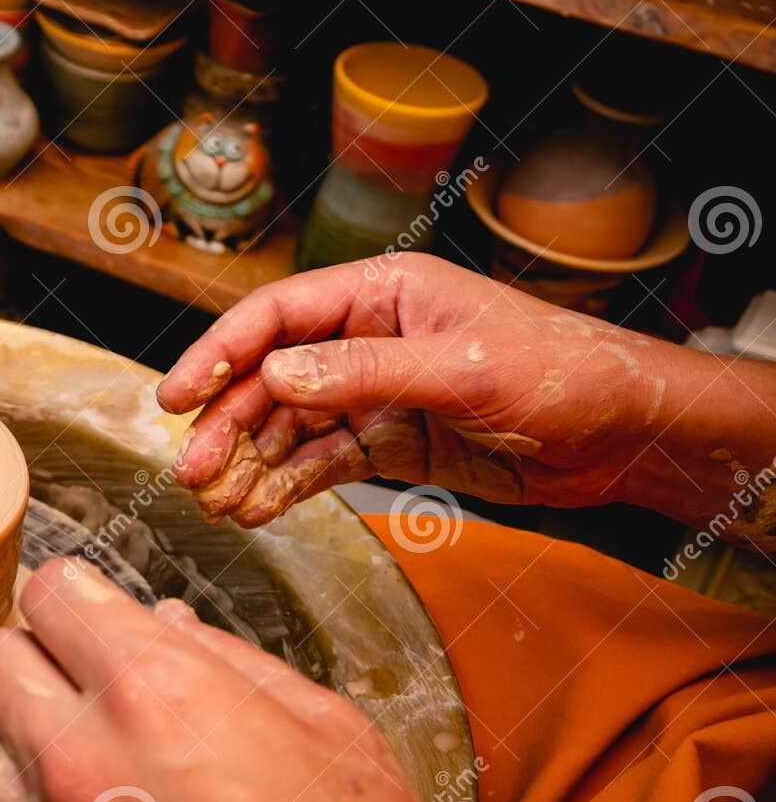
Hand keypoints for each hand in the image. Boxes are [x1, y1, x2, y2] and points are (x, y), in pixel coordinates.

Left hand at [0, 558, 459, 801]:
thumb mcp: (327, 735)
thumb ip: (233, 663)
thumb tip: (166, 625)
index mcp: (156, 693)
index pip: (52, 591)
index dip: (78, 599)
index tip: (94, 618)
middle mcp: (80, 760)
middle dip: (35, 657)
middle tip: (81, 683)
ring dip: (11, 740)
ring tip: (69, 759)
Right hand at [156, 253, 711, 527]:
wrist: (626, 436)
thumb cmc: (562, 373)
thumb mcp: (461, 369)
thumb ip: (365, 373)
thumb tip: (275, 379)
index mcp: (381, 292)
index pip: (277, 316)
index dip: (220, 352)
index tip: (175, 395)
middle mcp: (367, 338)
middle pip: (272, 378)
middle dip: (227, 424)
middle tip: (191, 471)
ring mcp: (376, 393)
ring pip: (289, 426)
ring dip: (250, 461)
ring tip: (216, 501)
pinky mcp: (391, 442)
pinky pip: (323, 462)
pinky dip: (288, 486)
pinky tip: (257, 509)